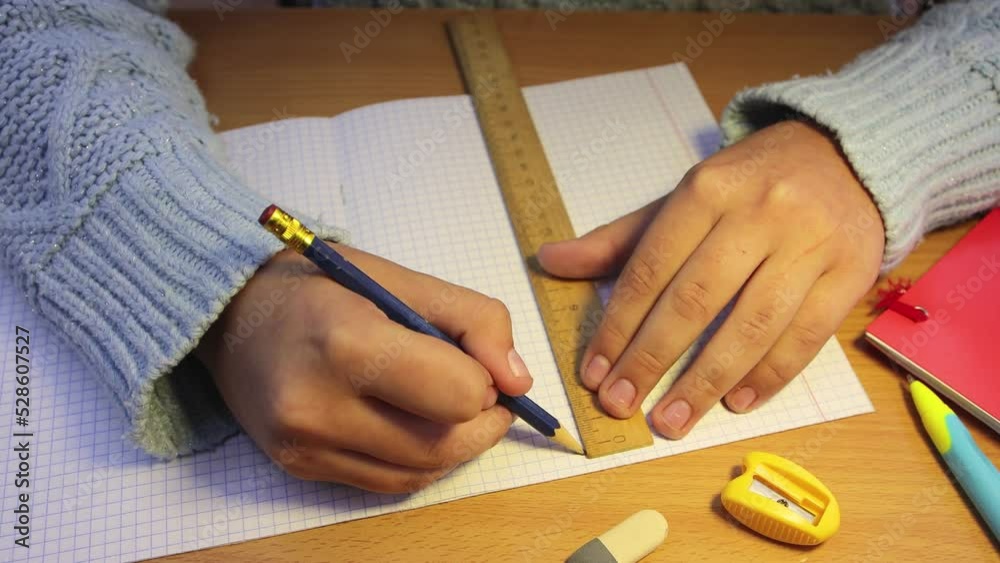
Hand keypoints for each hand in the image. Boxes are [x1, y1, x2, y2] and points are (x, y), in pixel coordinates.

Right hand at [196, 243, 532, 492]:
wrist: (228, 315)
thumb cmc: (317, 287)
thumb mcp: (397, 277)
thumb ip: (472, 318)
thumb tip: (518, 379)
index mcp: (347, 343)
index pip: (457, 394)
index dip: (485, 381)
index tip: (478, 362)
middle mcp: (318, 405)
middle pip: (443, 443)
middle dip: (481, 422)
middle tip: (484, 393)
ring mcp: (305, 445)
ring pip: (420, 472)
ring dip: (456, 445)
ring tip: (451, 405)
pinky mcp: (300, 467)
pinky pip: (387, 482)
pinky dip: (419, 460)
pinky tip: (414, 424)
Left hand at [537, 121, 882, 438]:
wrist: (844, 157)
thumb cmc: (749, 186)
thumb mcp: (684, 199)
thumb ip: (621, 239)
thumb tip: (549, 260)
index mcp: (706, 190)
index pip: (650, 268)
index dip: (617, 325)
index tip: (594, 373)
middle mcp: (758, 213)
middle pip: (694, 300)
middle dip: (651, 360)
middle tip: (620, 405)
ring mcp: (808, 244)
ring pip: (750, 326)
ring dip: (705, 382)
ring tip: (671, 420)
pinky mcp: (849, 273)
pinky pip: (805, 336)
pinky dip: (769, 376)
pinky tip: (735, 402)